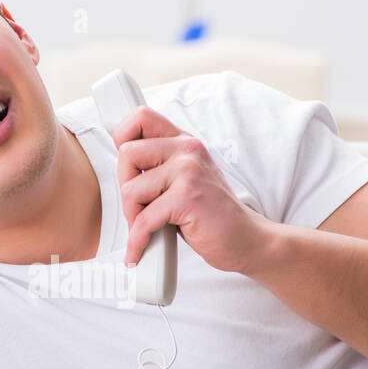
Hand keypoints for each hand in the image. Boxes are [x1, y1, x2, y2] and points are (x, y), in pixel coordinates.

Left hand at [112, 106, 272, 274]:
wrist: (245, 239)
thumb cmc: (211, 215)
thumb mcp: (186, 180)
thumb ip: (161, 168)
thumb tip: (122, 167)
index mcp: (185, 143)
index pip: (142, 117)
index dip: (123, 137)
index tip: (125, 164)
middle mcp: (187, 151)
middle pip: (127, 153)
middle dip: (125, 186)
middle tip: (139, 206)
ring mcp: (188, 172)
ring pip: (131, 189)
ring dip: (133, 217)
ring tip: (149, 228)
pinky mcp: (187, 197)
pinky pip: (143, 220)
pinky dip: (137, 241)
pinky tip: (139, 251)